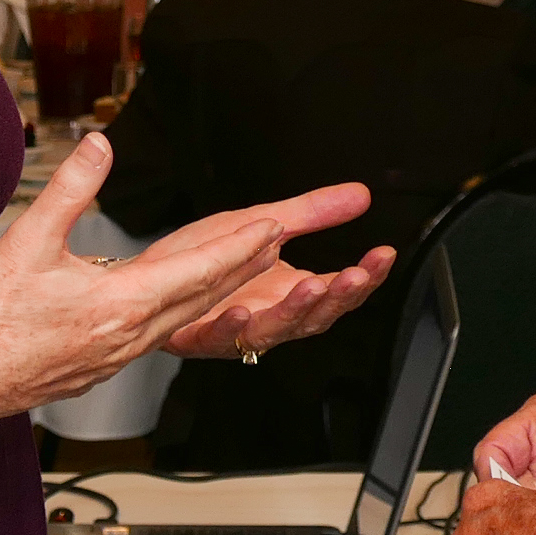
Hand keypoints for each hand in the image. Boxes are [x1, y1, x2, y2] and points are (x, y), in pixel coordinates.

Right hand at [0, 133, 285, 425]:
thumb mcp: (27, 239)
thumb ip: (70, 189)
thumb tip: (99, 146)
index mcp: (122, 302)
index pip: (199, 269)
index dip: (240, 246)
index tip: (273, 226)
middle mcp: (131, 334)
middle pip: (205, 296)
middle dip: (245, 266)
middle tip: (278, 242)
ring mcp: (119, 356)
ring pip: (185, 318)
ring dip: (221, 291)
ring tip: (244, 269)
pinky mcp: (103, 367)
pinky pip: (160, 336)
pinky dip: (187, 313)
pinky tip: (182, 306)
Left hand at [146, 183, 394, 357]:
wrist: (152, 276)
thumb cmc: (205, 257)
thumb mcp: (265, 223)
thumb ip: (313, 212)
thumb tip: (360, 195)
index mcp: (290, 292)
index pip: (339, 289)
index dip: (366, 276)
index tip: (383, 255)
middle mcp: (270, 315)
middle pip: (317, 317)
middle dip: (339, 297)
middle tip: (355, 276)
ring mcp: (238, 330)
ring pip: (275, 331)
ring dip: (296, 311)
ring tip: (311, 288)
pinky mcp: (201, 337)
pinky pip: (220, 339)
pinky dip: (233, 328)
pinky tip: (241, 311)